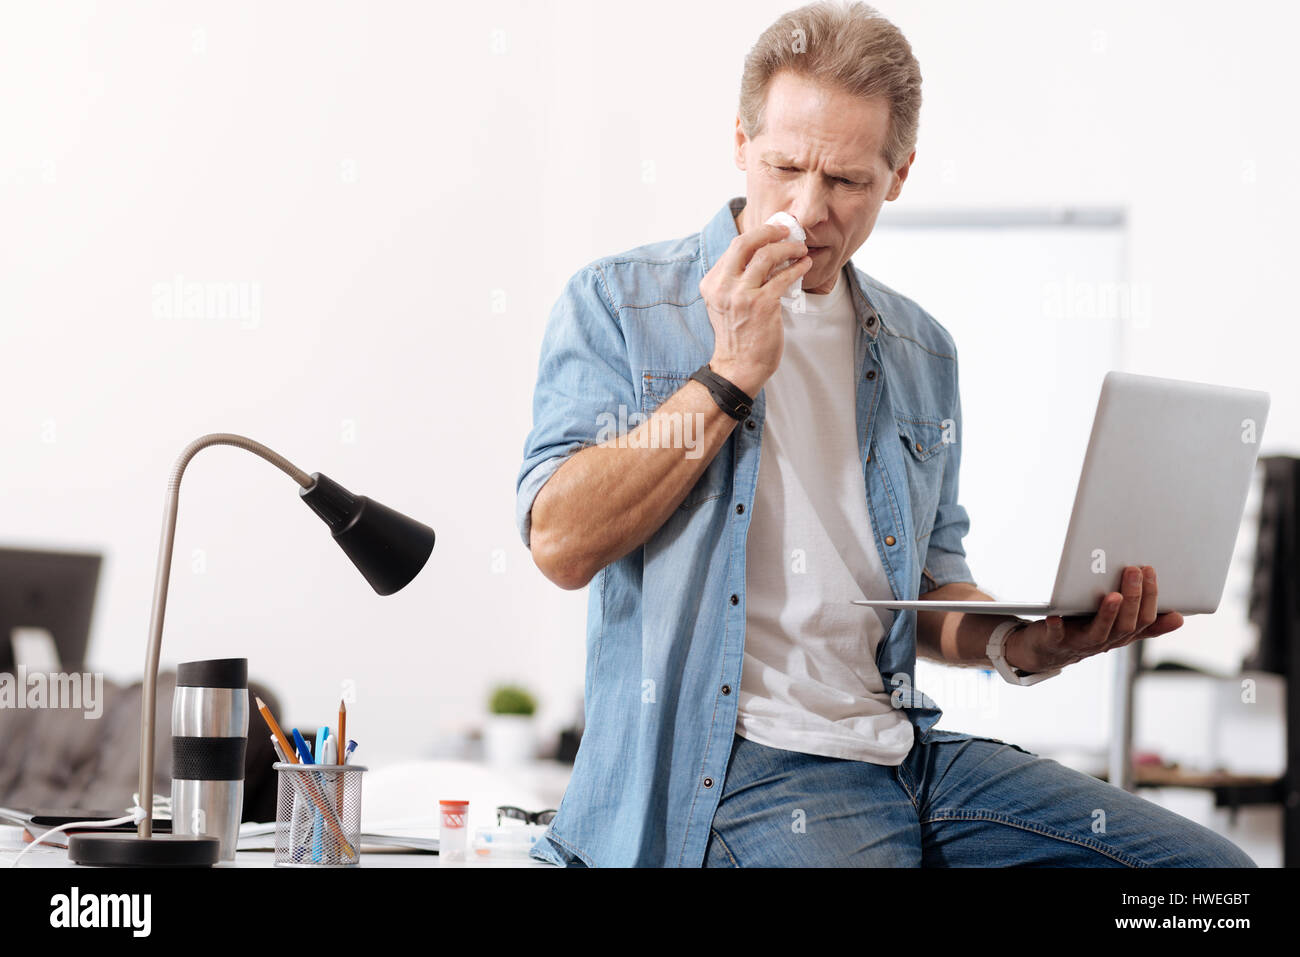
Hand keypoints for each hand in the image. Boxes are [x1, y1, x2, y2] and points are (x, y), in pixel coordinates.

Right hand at [700, 222, 811, 395]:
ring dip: (788, 247)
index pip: (734, 248)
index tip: (772, 231)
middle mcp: (723, 286)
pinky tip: (805, 265)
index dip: (757, 235)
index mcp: (712, 283)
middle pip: (745, 243)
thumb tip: (761, 255)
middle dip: (769, 231)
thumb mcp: (725, 303)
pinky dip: (798, 267)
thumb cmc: (737, 336)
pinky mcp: (762, 305)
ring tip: (800, 248)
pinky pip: (784, 277)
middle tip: (786, 230)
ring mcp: (742, 295)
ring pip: (766, 255)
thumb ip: (734, 280)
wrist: (739, 366)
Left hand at [1005, 565, 1185, 674]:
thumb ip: (1145, 624)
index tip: (1151, 572)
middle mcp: (1105, 640)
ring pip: (1100, 631)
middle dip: (1133, 598)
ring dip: (1107, 614)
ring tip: (1113, 595)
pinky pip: (1056, 636)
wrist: (1047, 652)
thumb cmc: (1085, 632)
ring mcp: (1079, 642)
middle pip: (1127, 624)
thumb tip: (1179, 618)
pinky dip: (1057, 627)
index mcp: (1121, 634)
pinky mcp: (1054, 642)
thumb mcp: (1117, 628)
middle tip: (1134, 571)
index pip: (1145, 620)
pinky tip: (1055, 616)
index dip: (1151, 598)